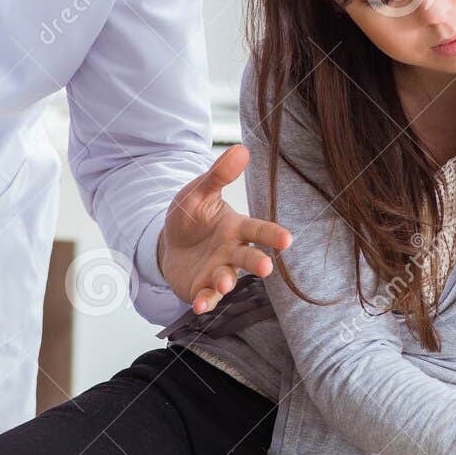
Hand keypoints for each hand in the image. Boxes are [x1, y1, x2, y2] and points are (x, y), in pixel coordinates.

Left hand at [158, 144, 292, 313]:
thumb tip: (241, 149)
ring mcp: (218, 273)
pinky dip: (205, 302)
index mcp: (235, 228)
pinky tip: (199, 306)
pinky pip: (206, 297)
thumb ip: (218, 175)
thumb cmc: (192, 216)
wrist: (168, 241)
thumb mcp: (199, 192)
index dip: (272, 236)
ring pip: (228, 279)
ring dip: (227, 282)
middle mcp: (231, 252)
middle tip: (265, 268)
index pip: (258, 231)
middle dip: (257, 263)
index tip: (287, 239)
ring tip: (224, 282)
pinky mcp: (201, 289)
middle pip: (248, 258)